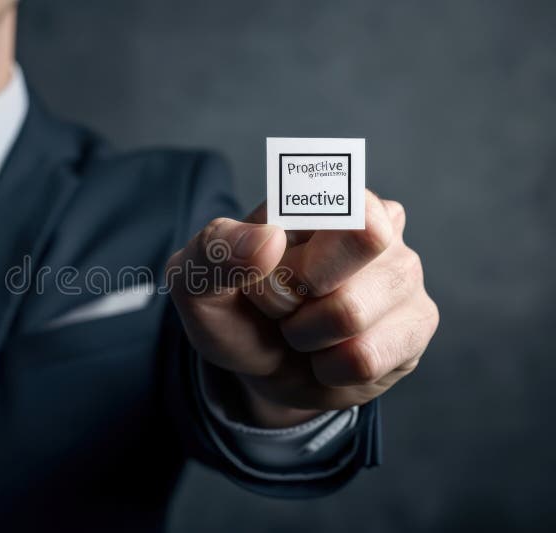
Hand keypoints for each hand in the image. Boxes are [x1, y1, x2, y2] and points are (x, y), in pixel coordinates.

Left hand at [167, 191, 438, 426]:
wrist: (260, 366)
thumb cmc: (235, 309)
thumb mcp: (197, 281)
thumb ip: (214, 250)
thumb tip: (270, 240)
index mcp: (320, 192)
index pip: (317, 203)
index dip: (280, 250)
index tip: (262, 263)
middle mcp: (376, 219)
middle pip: (336, 257)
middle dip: (289, 297)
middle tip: (281, 303)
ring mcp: (404, 270)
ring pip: (347, 315)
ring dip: (305, 336)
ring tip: (301, 328)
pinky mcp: (419, 322)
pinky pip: (366, 357)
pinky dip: (328, 368)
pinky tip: (326, 355)